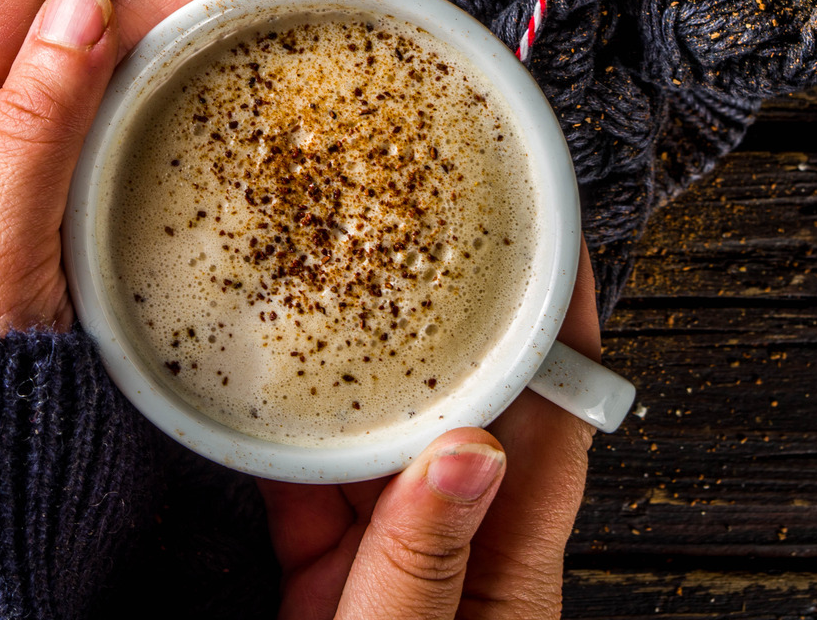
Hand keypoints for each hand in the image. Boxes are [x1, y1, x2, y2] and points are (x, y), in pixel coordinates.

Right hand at [260, 240, 600, 619]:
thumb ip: (423, 562)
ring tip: (323, 292)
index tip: (549, 245)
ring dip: (351, 377)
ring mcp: (393, 559)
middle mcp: (460, 549)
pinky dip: (283, 443)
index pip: (553, 422)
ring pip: (380, 440)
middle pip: (465, 410)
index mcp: (509, 567)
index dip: (558, 326)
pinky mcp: (329, 579)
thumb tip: (465, 453)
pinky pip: (310, 487)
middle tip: (410, 237)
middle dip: (443, 326)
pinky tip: (258, 395)